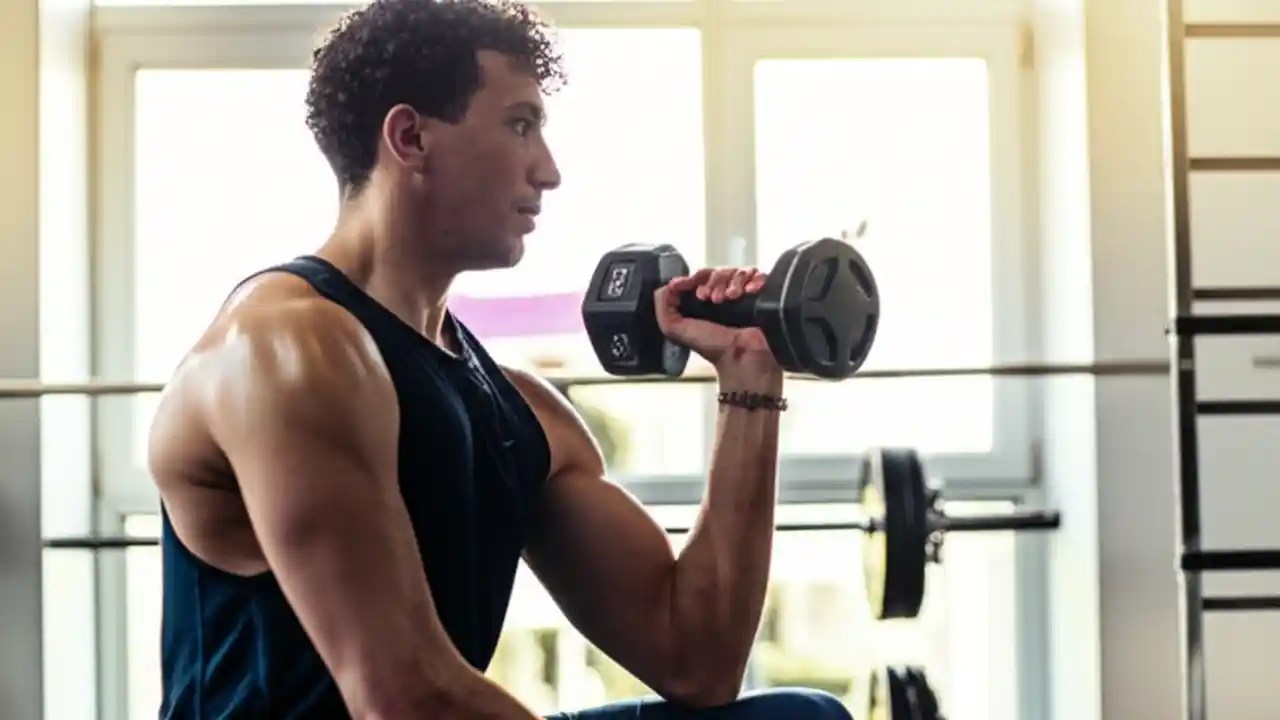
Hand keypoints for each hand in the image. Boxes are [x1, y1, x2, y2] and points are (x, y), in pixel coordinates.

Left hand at [653, 267, 781, 380]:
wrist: (743, 359)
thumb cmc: (713, 348)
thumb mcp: (676, 330)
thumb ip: (663, 307)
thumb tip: (668, 284)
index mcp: (704, 302)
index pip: (700, 276)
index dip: (696, 278)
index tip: (697, 291)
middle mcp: (724, 296)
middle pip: (719, 271)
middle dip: (715, 281)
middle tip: (714, 299)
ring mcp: (746, 295)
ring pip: (739, 271)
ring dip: (733, 281)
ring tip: (731, 298)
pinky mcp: (764, 295)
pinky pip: (759, 275)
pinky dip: (754, 280)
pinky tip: (749, 292)